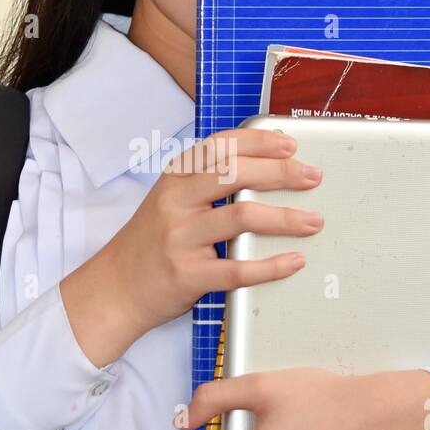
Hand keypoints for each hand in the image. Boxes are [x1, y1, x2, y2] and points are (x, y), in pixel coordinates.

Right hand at [101, 126, 324, 334]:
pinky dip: (271, 266)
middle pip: (235, 173)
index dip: (259, 141)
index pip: (220, 145)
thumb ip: (207, 182)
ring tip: (312, 221)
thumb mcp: (171, 200)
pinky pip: (237, 269)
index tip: (291, 145)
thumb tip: (266, 163)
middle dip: (281, 173)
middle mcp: (176, 202)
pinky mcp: (187, 275)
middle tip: (312, 178)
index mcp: (175, 178)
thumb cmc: (153, 242)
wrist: (116, 288)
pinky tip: (293, 261)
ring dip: (284, 218)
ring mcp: (180, 238)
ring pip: (241, 217)